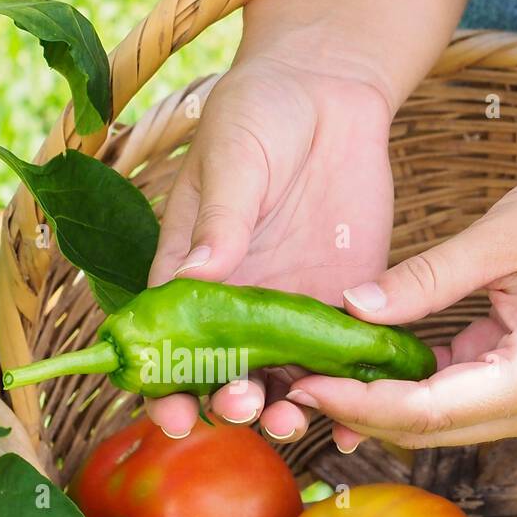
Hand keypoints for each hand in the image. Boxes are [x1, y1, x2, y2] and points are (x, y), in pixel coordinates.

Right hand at [146, 50, 397, 437]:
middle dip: (228, 404)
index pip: (167, 344)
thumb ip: (220, 219)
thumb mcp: (234, 156)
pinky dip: (345, 399)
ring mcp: (290, 310)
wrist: (331, 91)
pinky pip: (341, 363)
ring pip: (281, 382)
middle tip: (245, 403)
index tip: (175, 412)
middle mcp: (235, 304)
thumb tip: (196, 273)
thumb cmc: (261, 111)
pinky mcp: (343, 305)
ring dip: (282, 412)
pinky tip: (352, 425)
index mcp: (189, 273)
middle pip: (223, 377)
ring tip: (292, 419)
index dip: (165, 387)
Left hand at [283, 146, 516, 450]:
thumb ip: (421, 281)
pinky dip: (403, 389)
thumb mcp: (497, 237)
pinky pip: (450, 402)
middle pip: (424, 429)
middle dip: (355, 411)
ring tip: (312, 376)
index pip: (426, 408)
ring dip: (374, 405)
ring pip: (433, 423)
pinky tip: (356, 366)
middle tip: (290, 384)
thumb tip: (349, 309)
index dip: (357, 402)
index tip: (303, 383)